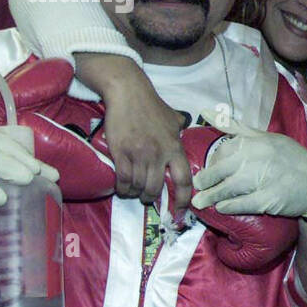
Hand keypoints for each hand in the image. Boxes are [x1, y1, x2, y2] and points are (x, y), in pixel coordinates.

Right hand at [82, 56, 190, 211]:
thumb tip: (186, 129)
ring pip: (138, 187)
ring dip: (135, 193)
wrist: (128, 93)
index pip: (184, 180)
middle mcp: (159, 154)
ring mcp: (139, 154)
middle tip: (147, 197)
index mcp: (175, 148)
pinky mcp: (120, 153)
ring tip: (133, 191)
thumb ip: (180, 130)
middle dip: (150, 198)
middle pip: (155, 189)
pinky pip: (122, 180)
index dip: (184, 200)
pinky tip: (122, 188)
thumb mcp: (173, 119)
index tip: (181, 213)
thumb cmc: (152, 105)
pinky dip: (122, 189)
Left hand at [191, 110, 306, 217]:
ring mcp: (263, 179)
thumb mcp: (268, 138)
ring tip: (200, 202)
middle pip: (221, 170)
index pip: (223, 150)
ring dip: (211, 196)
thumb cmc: (291, 159)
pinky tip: (221, 207)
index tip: (210, 169)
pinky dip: (227, 206)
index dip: (213, 161)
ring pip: (228, 188)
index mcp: (257, 141)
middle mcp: (258, 158)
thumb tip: (207, 113)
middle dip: (206, 180)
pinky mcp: (268, 199)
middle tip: (198, 186)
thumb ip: (238, 128)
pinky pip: (241, 204)